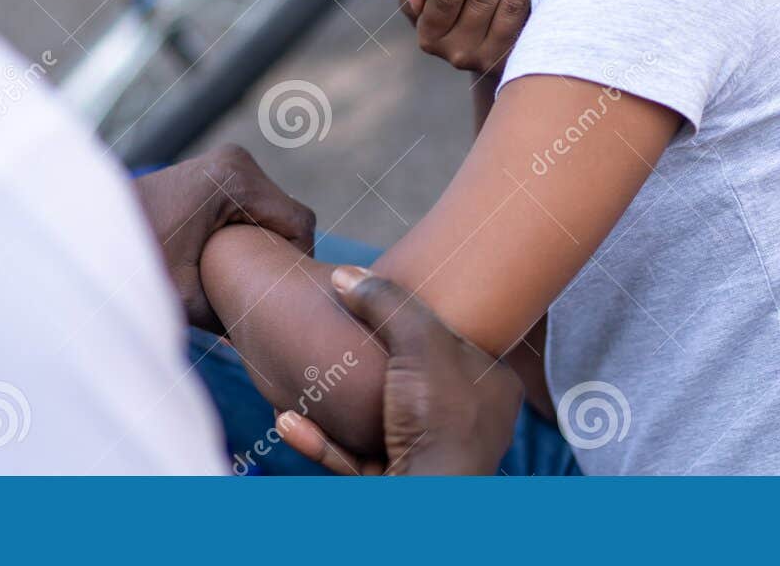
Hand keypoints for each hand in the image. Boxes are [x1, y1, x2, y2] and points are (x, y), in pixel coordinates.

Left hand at [133, 144, 314, 333]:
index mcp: (235, 180)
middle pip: (290, 215)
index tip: (279, 295)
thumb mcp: (185, 296)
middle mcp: (237, 161)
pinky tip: (233, 259)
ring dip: (267, 243)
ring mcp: (229, 160)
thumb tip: (266, 347)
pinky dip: (251, 230)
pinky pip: (256, 203)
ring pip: (275, 210)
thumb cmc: (134, 259)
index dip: (297, 262)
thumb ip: (230, 317)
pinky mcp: (220, 168)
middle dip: (280, 254)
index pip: (299, 224)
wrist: (90, 225)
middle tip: (263, 291)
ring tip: (246, 277)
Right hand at [275, 267, 522, 474]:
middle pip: (409, 380)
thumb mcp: (420, 342)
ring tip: (301, 381)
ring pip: (375, 420)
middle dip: (365, 362)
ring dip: (331, 404)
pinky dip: (319, 440)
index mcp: (491, 388)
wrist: (424, 504)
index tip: (378, 301)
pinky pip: (352, 457)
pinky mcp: (394, 482)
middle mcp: (467, 424)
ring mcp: (430, 456)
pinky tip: (288, 420)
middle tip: (336, 334)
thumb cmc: (438, 421)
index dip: (416, 318)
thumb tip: (347, 274)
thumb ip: (387, 303)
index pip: (453, 340)